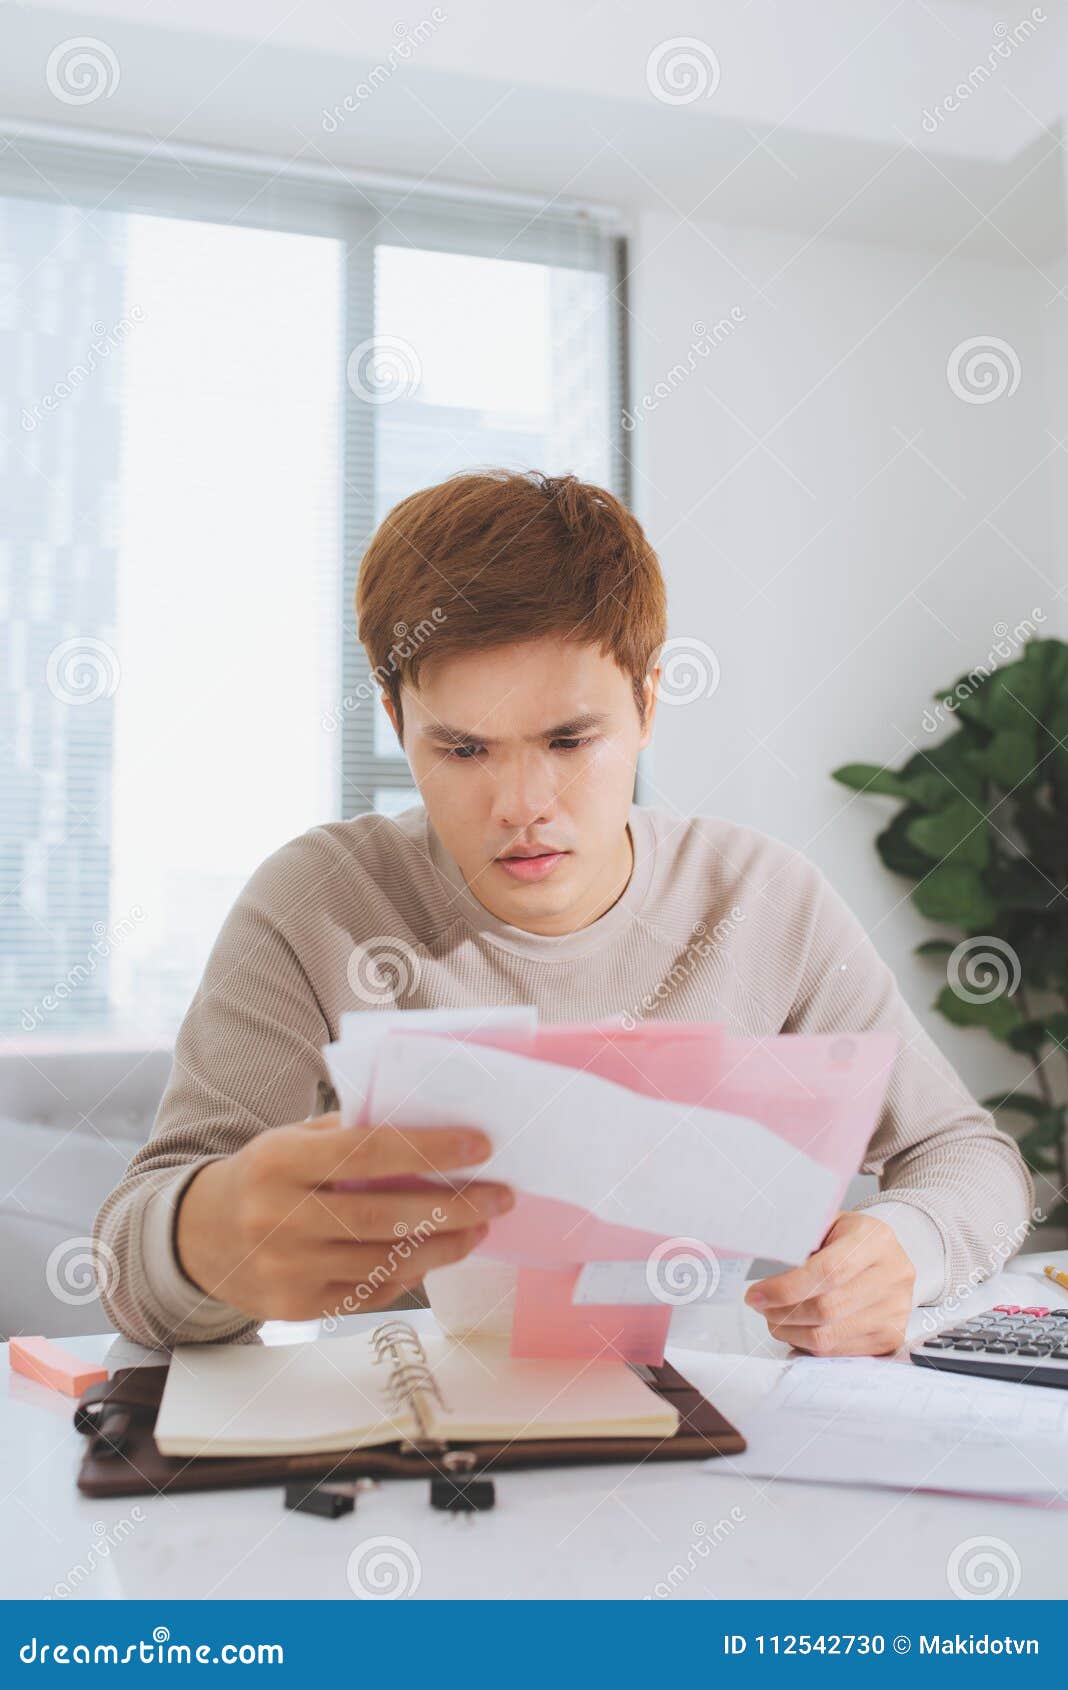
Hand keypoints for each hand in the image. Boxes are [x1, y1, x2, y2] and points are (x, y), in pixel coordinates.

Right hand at [175, 1113, 513, 1322]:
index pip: (367, 1152)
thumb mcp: (293, 1140)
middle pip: (383, 1216)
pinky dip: (409, 1274)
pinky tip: (435, 1254)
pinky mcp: (296, 1307)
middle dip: (452, 1207)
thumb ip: (350, 1137)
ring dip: (442, 1246)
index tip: (481, 1146)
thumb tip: (430, 1136)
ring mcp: (287, 1269)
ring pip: (383, 1261)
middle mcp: (280, 1218)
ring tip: (478, 1228)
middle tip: (498, 1196)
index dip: (429, 1150)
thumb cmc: (264, 1176)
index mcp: (280, 1162)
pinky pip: (368, 1291)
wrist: (196, 1236)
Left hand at [743, 1211, 914, 1355]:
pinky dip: (808, 1343)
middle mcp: (893, 1274)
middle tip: (761, 1306)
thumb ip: (798, 1239)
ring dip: (791, 1331)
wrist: (884, 1256)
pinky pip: (839, 1351)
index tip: (755, 1294)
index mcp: (875, 1239)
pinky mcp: (891, 1336)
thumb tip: (760, 1258)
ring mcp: (896, 1309)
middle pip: (828, 1307)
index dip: (786, 1287)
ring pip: (830, 1335)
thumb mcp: (826, 1224)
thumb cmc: (847, 1239)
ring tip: (774, 1317)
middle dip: (783, 1312)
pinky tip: (796, 1328)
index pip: (828, 1270)